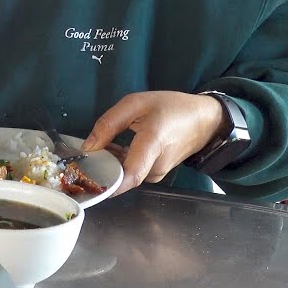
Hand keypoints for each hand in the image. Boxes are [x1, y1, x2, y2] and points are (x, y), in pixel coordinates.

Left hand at [83, 91, 224, 193]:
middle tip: (82, 155)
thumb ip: (108, 124)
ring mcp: (157, 173)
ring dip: (108, 164)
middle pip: (121, 176)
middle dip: (99, 168)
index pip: (131, 175)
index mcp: (152, 144)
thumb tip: (88, 147)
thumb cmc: (171, 108)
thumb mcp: (135, 104)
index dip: (108, 183)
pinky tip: (113, 148)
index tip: (87, 181)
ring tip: (98, 147)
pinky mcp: (156, 174)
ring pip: (125, 174)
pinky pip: (131, 172)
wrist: (205, 120)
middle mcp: (156, 166)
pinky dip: (119, 163)